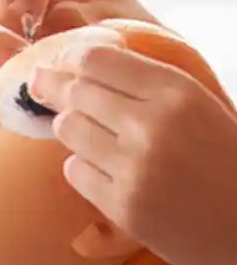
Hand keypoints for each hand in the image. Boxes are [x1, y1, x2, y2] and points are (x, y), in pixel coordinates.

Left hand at [30, 43, 236, 264]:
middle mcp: (153, 125)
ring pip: (68, 129)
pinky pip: (74, 170)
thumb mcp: (198, 105)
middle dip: (56, 90)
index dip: (69, 59)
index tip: (59, 63)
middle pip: (75, 92)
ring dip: (73, 129)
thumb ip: (144, 82)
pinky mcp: (122, 205)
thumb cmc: (222, 160)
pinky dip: (84, 168)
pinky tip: (108, 172)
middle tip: (44, 89)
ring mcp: (135, 167)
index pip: (96, 60)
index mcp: (177, 92)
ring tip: (96, 137)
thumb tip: (71, 62)